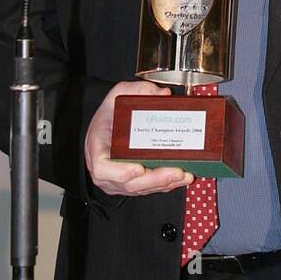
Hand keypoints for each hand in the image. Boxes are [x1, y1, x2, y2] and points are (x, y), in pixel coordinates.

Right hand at [84, 80, 194, 196]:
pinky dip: (164, 185)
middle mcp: (105, 170)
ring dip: (164, 184)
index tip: (138, 168)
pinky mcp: (129, 184)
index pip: (102, 167)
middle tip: (175, 171)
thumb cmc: (108, 114)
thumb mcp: (117, 95)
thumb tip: (163, 94)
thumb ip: (138, 90)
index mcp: (97, 148)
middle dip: (155, 179)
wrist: (104, 126)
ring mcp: (116, 181)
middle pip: (128, 183)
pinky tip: (179, 179)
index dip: (120, 172)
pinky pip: (146, 189)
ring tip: (183, 175)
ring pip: (140, 189)